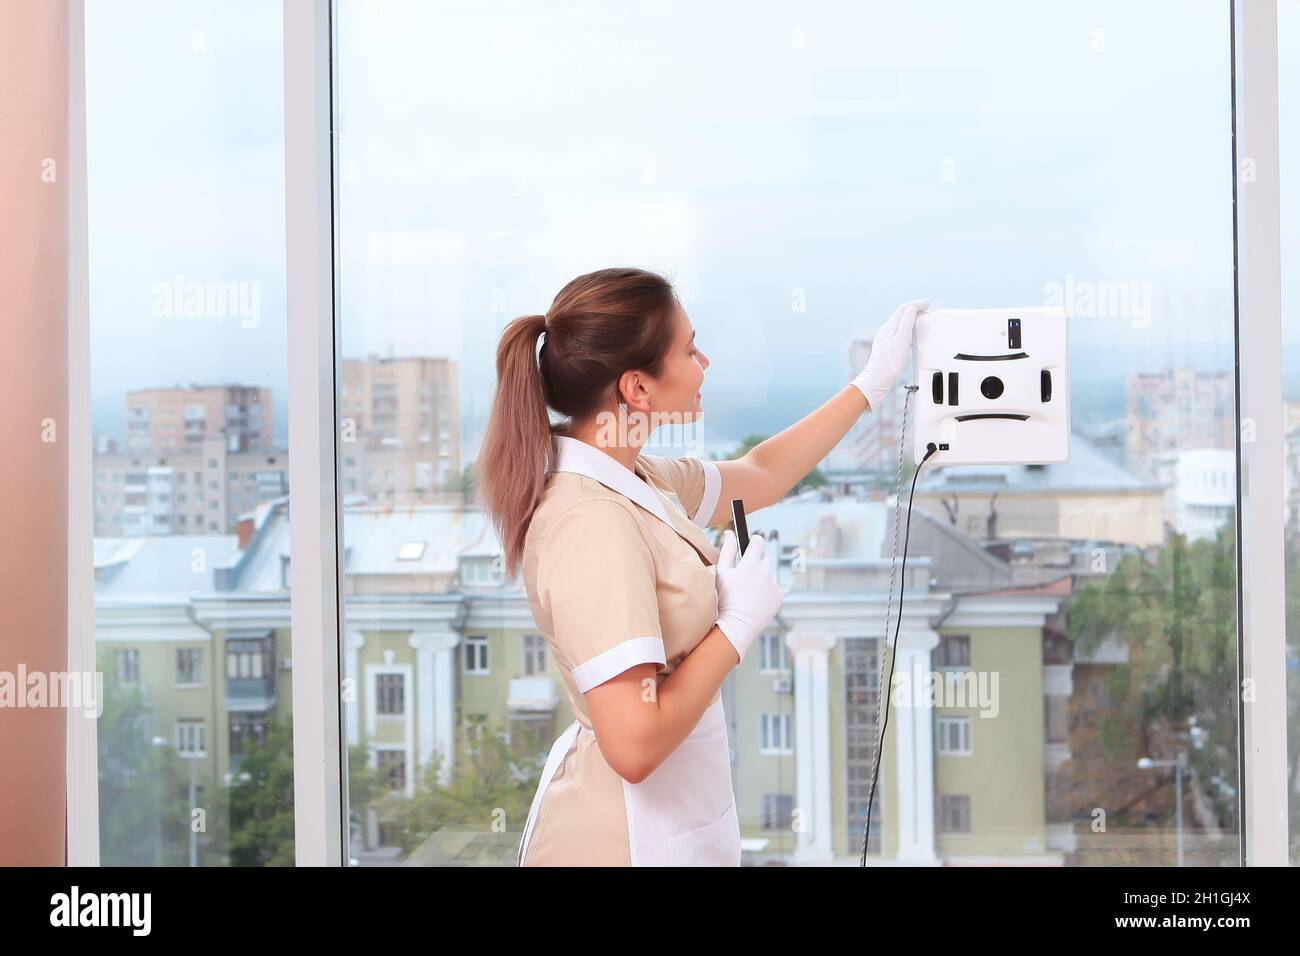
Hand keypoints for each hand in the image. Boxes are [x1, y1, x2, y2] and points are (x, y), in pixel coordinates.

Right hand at [713, 531, 782, 664]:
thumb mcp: (721, 573)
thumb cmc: (723, 600)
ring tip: (748, 590)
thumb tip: (729, 533)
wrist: (735, 627)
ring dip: (761, 577)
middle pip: (765, 556)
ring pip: (768, 573)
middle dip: (757, 560)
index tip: (750, 545)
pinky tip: (755, 600)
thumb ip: (727, 550)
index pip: (758, 541)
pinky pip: (773, 588)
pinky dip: (766, 591)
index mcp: (751, 565)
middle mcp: (765, 573)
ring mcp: (774, 586)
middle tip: (745, 572)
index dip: (753, 541)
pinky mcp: (779, 598)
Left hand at [850, 299, 929, 411]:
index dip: (916, 304)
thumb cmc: (890, 364)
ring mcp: (884, 338)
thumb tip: (911, 309)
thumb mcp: (901, 342)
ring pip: (899, 321)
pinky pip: (897, 329)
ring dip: (910, 316)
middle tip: (925, 307)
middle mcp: (885, 331)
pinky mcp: (885, 345)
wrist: (878, 379)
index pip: (903, 309)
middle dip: (914, 308)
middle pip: (901, 313)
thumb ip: (906, 324)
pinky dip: (906, 325)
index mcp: (889, 328)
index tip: (927, 303)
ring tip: (920, 316)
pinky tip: (909, 330)